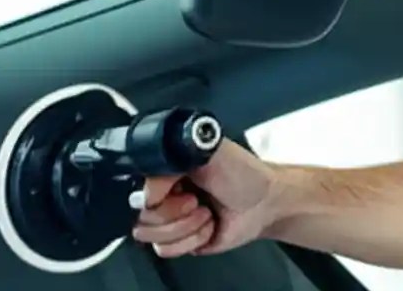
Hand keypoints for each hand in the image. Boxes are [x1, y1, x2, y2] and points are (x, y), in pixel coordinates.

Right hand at [131, 139, 284, 257]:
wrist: (266, 202)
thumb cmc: (244, 173)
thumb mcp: (211, 152)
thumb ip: (174, 158)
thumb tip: (146, 191)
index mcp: (165, 169)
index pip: (136, 188)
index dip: (157, 194)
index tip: (180, 187)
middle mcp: (164, 193)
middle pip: (141, 215)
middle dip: (176, 212)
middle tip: (197, 200)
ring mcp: (170, 218)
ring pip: (150, 236)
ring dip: (187, 226)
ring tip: (205, 212)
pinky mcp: (179, 239)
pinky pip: (166, 251)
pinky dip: (192, 240)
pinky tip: (207, 226)